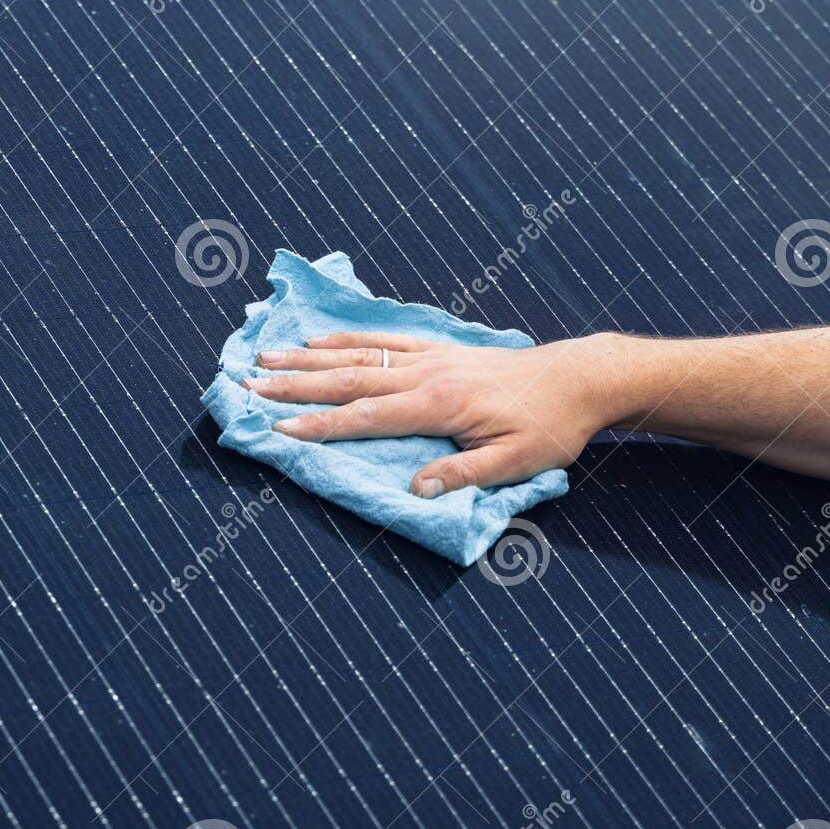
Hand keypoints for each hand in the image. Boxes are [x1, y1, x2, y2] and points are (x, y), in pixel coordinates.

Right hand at [241, 331, 621, 497]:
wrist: (580, 378)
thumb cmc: (551, 427)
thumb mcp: (517, 462)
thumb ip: (463, 473)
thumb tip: (414, 490)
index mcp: (438, 404)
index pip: (366, 416)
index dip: (320, 424)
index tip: (277, 428)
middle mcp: (426, 374)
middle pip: (347, 379)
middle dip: (294, 385)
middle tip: (249, 384)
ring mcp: (429, 356)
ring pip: (357, 355)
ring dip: (307, 358)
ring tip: (265, 358)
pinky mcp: (437, 348)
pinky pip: (382, 340)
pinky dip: (345, 338)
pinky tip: (317, 340)